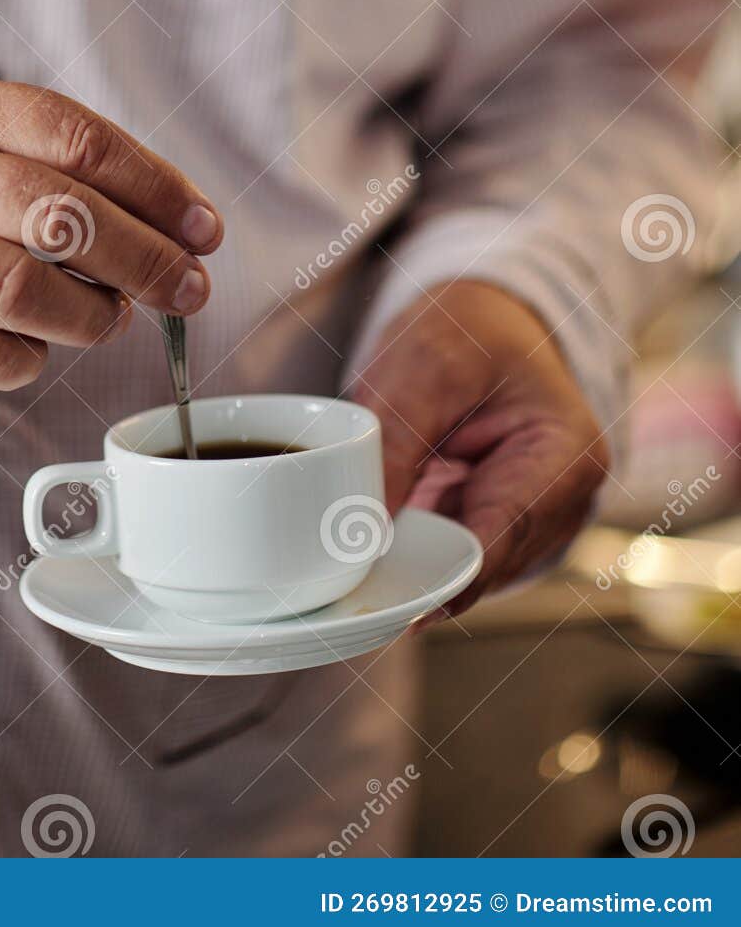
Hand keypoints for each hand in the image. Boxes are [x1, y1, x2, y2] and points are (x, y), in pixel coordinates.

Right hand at [0, 73, 221, 393]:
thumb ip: (40, 163)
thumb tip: (162, 219)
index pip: (78, 139)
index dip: (158, 189)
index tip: (203, 228)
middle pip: (61, 214)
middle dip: (145, 259)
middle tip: (187, 289)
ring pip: (19, 287)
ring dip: (88, 317)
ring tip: (109, 322)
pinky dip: (21, 361)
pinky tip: (33, 354)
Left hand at [354, 281, 608, 618]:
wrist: (476, 320)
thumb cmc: (465, 329)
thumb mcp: (424, 365)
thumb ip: (398, 443)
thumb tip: (369, 527)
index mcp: (568, 454)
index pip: (508, 533)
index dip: (453, 574)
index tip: (406, 606)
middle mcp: (564, 498)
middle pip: (489, 563)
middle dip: (426, 570)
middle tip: (358, 578)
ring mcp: (535, 517)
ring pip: (469, 567)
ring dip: (418, 560)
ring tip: (362, 551)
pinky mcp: (498, 522)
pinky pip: (456, 553)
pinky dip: (418, 549)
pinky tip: (379, 541)